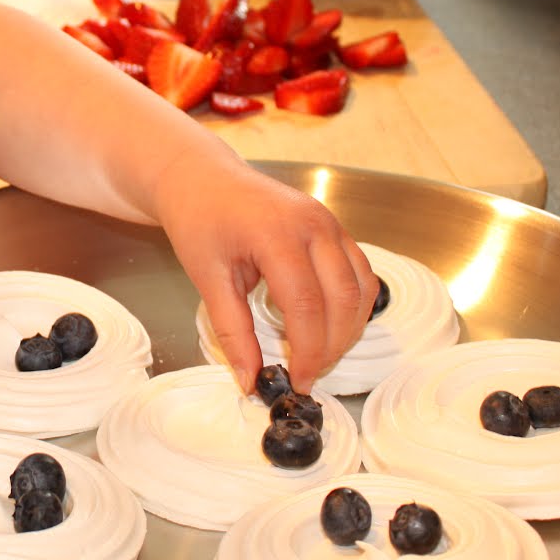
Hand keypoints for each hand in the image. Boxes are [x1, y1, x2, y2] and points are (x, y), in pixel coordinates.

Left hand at [157, 155, 375, 392]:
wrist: (202, 178)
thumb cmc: (199, 220)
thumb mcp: (207, 278)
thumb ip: (232, 331)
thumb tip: (250, 378)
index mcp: (277, 235)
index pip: (306, 306)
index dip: (308, 351)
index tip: (298, 380)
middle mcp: (313, 225)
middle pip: (342, 299)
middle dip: (332, 346)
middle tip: (309, 374)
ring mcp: (328, 222)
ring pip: (360, 287)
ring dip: (348, 328)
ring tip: (320, 355)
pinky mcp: (333, 225)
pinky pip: (359, 271)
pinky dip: (353, 304)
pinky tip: (331, 325)